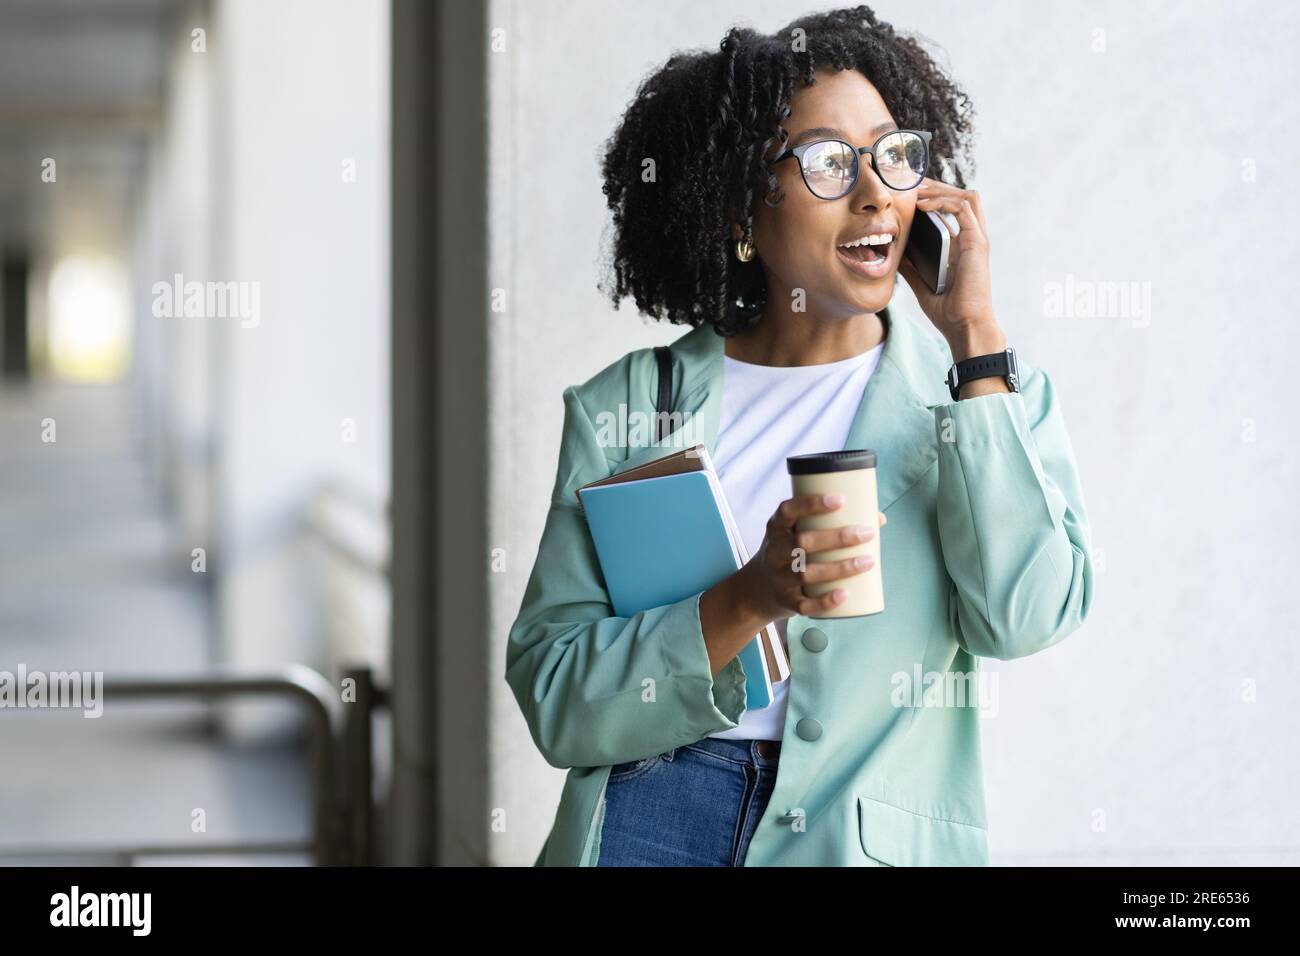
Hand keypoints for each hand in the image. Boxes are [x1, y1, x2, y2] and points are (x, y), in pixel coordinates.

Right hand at [736, 493, 885, 621]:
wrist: (757, 590)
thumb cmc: (789, 553)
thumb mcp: (796, 534)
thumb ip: (830, 524)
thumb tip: (878, 518)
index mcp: (776, 529)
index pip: (788, 511)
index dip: (812, 504)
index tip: (841, 500)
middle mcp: (774, 552)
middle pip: (802, 542)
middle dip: (838, 537)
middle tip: (867, 533)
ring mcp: (779, 578)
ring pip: (807, 573)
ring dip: (840, 568)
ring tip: (868, 561)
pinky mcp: (786, 602)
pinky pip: (804, 605)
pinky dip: (825, 601)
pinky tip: (845, 594)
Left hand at [897, 177, 997, 345]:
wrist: (964, 326)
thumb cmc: (948, 311)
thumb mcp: (922, 285)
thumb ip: (913, 269)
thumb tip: (896, 254)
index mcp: (962, 247)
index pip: (953, 210)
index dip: (934, 198)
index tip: (910, 195)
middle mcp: (972, 239)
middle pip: (960, 197)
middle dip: (936, 187)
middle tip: (910, 183)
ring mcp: (977, 239)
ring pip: (965, 196)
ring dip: (940, 189)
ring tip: (916, 190)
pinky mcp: (977, 243)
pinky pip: (963, 208)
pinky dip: (943, 202)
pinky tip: (923, 205)